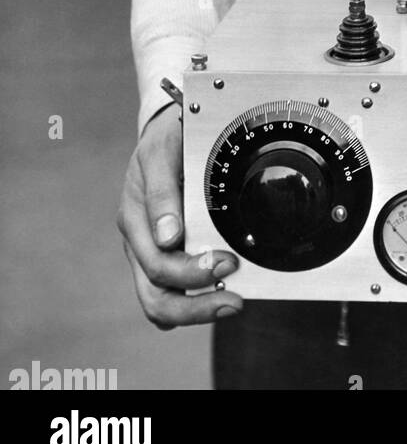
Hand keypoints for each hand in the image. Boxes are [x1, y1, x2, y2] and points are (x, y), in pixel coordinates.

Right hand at [117, 103, 242, 328]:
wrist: (167, 132)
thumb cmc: (168, 141)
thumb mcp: (162, 152)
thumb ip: (162, 191)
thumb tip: (168, 238)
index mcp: (135, 219)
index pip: (159, 265)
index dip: (193, 273)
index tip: (228, 263)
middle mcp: (141, 243)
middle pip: (156, 299)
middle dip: (196, 306)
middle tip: (234, 297)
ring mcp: (150, 254)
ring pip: (161, 305)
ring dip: (197, 311)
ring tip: (233, 302)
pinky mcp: (165, 257)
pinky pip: (174, 293)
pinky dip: (196, 302)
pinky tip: (223, 294)